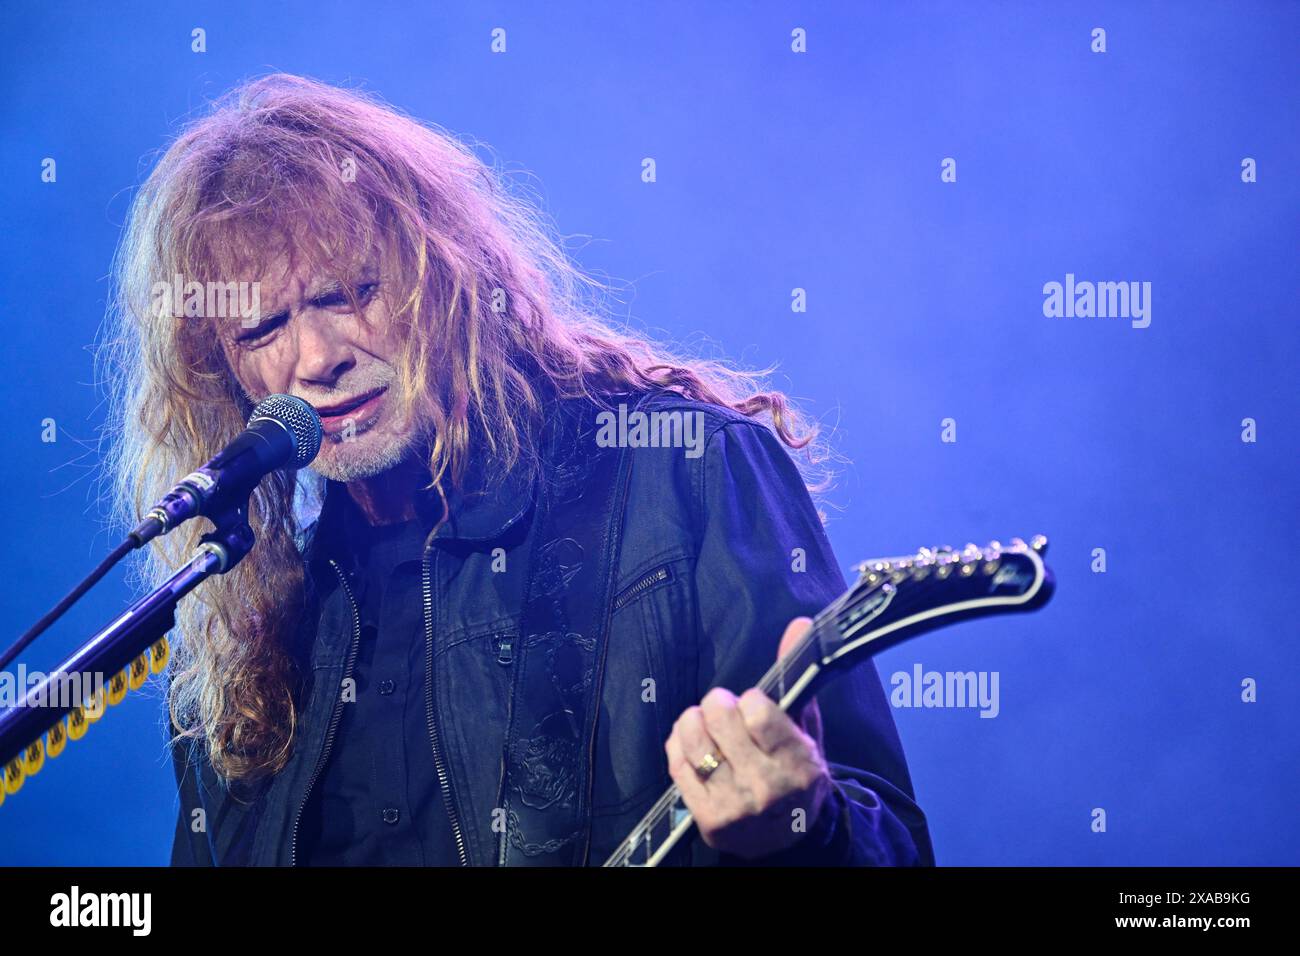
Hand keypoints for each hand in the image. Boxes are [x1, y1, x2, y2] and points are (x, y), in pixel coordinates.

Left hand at [665, 616, 833, 859]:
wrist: (790, 839)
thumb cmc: (797, 774)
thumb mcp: (806, 730)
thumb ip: (797, 678)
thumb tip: (799, 623)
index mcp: (797, 763)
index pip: (757, 709)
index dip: (750, 700)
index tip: (753, 704)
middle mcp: (766, 787)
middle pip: (720, 718)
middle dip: (719, 704)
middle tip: (725, 708)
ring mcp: (733, 805)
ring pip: (693, 739)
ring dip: (694, 721)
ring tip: (706, 723)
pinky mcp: (706, 818)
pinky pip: (676, 764)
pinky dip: (679, 744)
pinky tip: (692, 743)